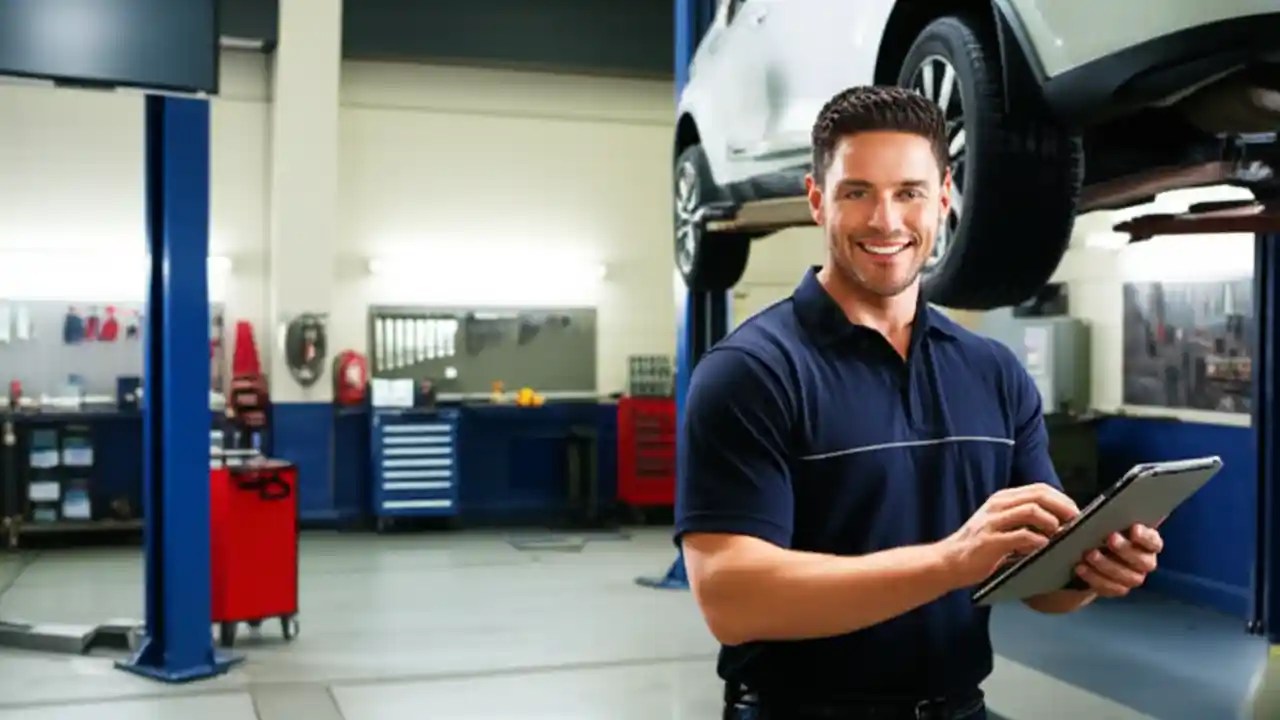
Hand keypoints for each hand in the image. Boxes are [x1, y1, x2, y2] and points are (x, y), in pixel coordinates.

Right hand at [942, 483, 1079, 587]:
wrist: (949, 562)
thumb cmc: (979, 547)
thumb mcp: (1001, 526)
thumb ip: (1024, 521)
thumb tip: (1058, 523)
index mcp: (1002, 499)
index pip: (1039, 488)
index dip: (1062, 499)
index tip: (1076, 513)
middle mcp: (998, 505)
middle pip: (1039, 495)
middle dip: (1063, 507)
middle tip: (1076, 522)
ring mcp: (993, 522)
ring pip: (1032, 510)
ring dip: (1052, 522)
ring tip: (1059, 535)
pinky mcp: (990, 541)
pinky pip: (1021, 535)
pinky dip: (1038, 541)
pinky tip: (1043, 548)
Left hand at [1073, 523, 1162, 597]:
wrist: (1080, 552)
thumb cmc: (1095, 529)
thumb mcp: (1098, 518)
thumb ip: (1107, 516)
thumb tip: (1102, 515)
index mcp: (1146, 541)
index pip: (1154, 541)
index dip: (1146, 537)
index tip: (1134, 529)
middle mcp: (1144, 561)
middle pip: (1144, 561)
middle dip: (1127, 550)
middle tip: (1111, 538)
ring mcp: (1132, 577)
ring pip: (1129, 578)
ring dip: (1108, 566)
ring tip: (1090, 554)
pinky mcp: (1116, 588)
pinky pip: (1111, 588)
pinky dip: (1095, 578)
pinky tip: (1081, 567)